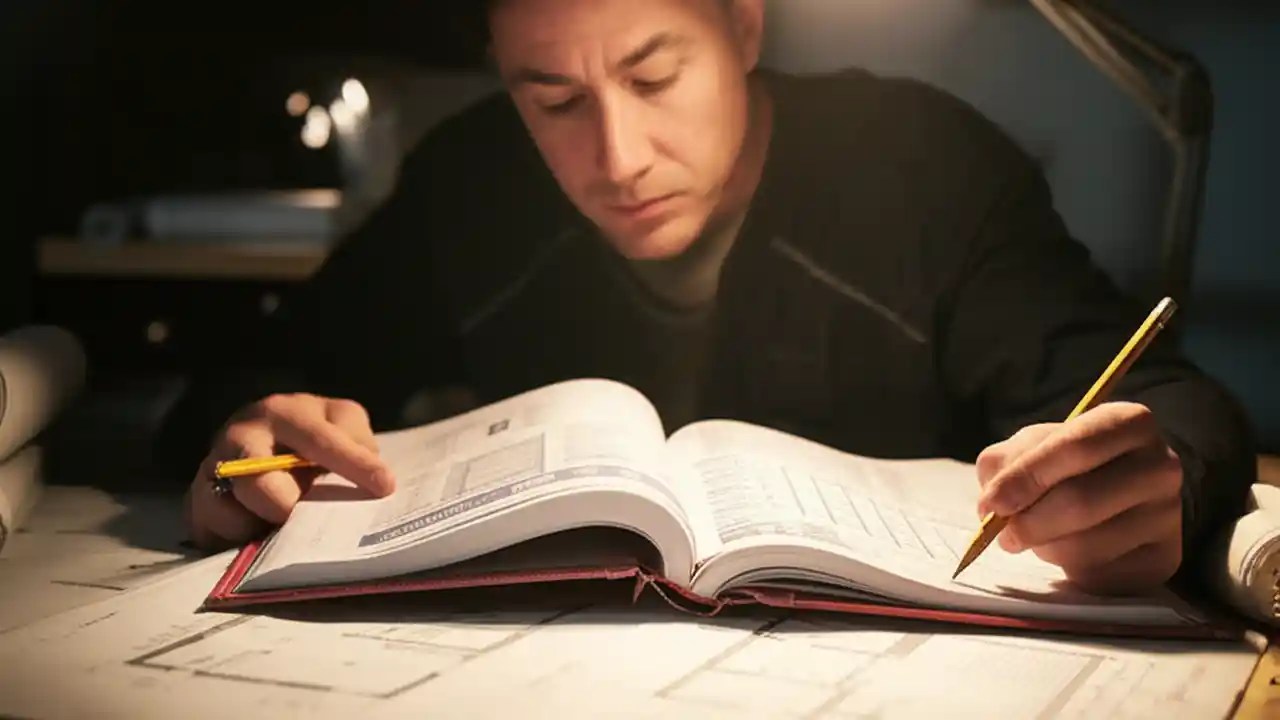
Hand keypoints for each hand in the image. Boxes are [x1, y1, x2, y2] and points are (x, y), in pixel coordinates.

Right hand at [184, 393, 394, 549]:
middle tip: (307, 523)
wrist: (259, 438)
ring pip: (224, 509)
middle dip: (285, 506)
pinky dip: (230, 540)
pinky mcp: (196, 501)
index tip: (384, 486)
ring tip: (276, 537)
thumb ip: (357, 443)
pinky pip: (207, 529)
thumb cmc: (310, 437)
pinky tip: (249, 543)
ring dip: (253, 528)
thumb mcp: (340, 425)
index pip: (320, 439)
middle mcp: (242, 436)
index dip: (352, 463)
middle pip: (258, 480)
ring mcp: (213, 468)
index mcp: (284, 413)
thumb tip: (374, 480)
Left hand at [975, 402, 1183, 594]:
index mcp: (1131, 422)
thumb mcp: (1037, 444)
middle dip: (1027, 523)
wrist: (1126, 496)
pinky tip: (1067, 550)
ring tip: (1038, 536)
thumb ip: (1008, 462)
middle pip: (1080, 501)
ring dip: (1043, 547)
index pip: (1076, 446)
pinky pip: (1096, 575)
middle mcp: (1161, 466)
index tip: (992, 503)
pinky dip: (1066, 567)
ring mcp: (1168, 516)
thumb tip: (994, 505)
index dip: (1026, 476)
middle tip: (1001, 533)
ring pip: (1085, 546)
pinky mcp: (1162, 560)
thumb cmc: (1071, 463)